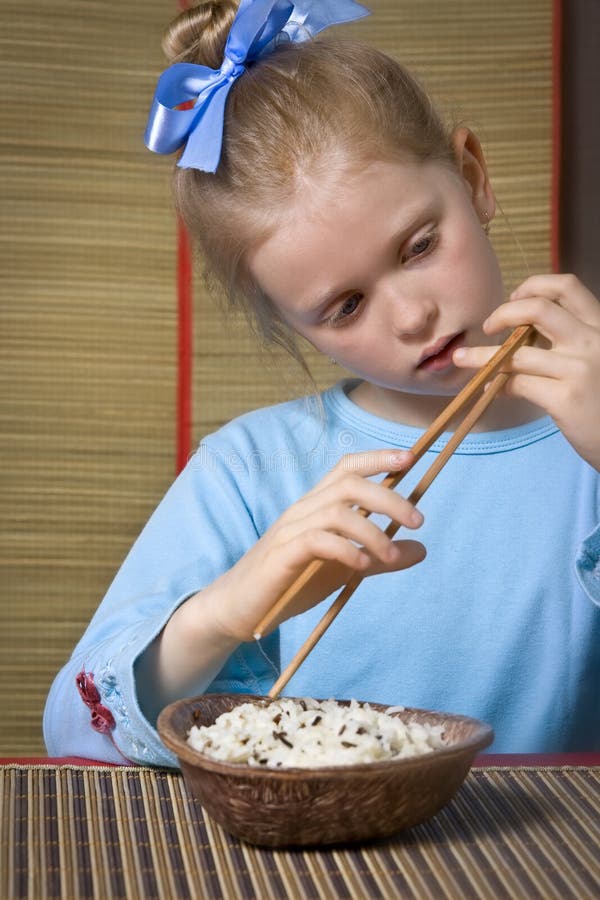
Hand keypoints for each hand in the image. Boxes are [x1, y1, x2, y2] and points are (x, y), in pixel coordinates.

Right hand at [206, 449, 425, 640]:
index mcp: (316, 506)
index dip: (377, 458)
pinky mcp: (281, 556)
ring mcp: (290, 531)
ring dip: (372, 531)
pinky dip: (345, 550)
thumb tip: (421, 549)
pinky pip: (316, 541)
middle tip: (418, 521)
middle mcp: (302, 510)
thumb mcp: (344, 568)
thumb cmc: (290, 583)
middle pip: (349, 485)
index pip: (346, 468)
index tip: (410, 458)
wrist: (239, 608)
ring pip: (337, 511)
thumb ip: (380, 557)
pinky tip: (362, 566)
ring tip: (391, 556)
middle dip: (388, 497)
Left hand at [453, 274, 599, 469]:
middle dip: (503, 313)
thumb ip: (570, 339)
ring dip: (481, 355)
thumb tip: (521, 329)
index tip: (514, 298)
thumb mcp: (597, 357)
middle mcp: (593, 341)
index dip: (533, 286)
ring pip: (516, 353)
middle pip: (538, 309)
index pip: (566, 286)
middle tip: (488, 326)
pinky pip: (518, 384)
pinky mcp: (566, 399)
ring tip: (462, 359)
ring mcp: (579, 369)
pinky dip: (497, 385)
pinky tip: (491, 389)